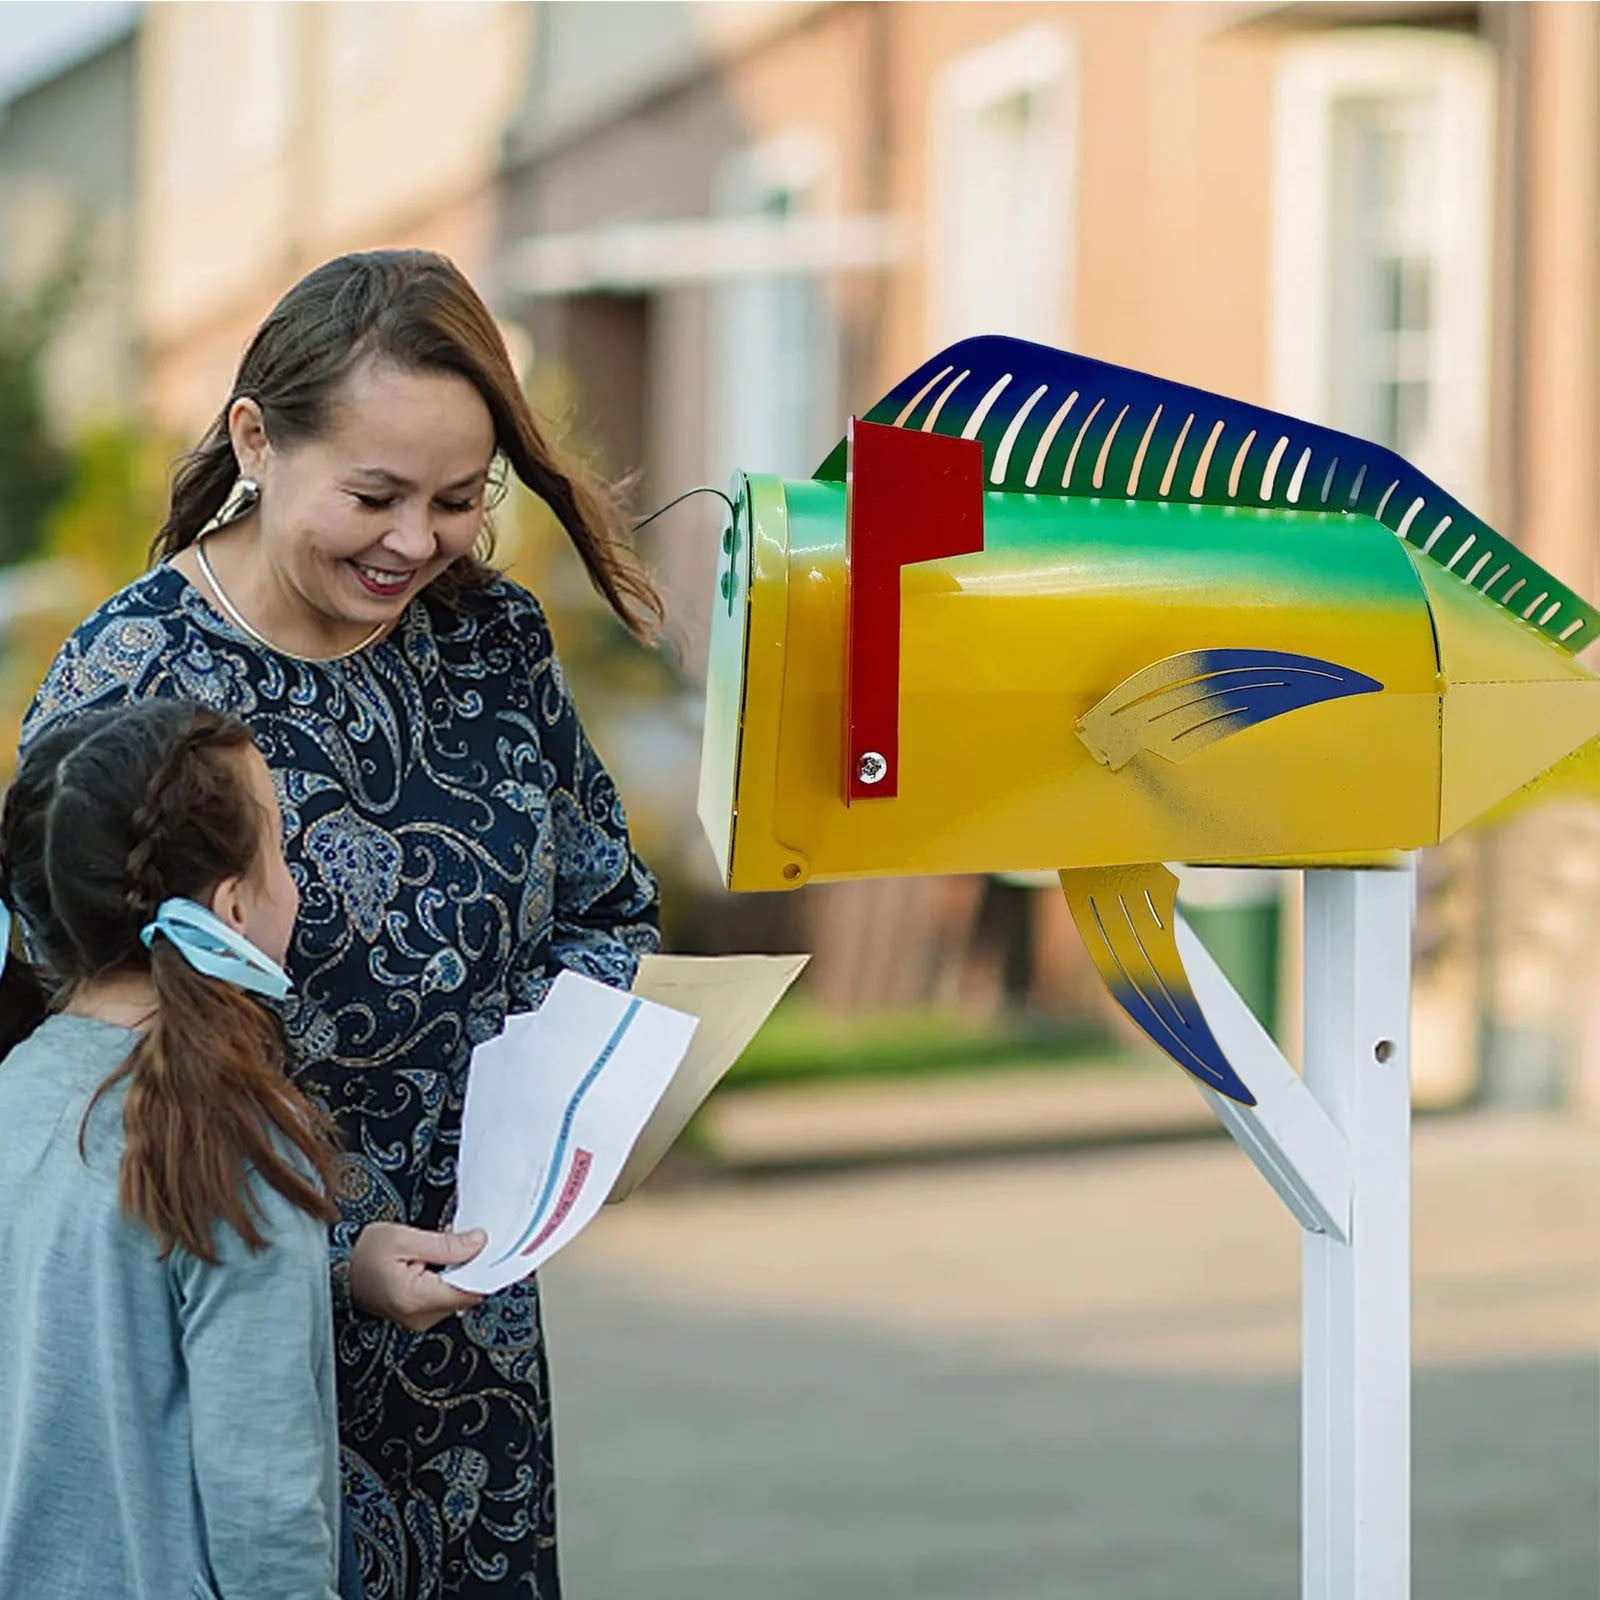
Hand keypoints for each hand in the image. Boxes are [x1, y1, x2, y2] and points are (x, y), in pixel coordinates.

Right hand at [349, 1222, 486, 1331]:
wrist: (338, 1271)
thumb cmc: (363, 1254)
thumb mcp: (404, 1238)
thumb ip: (445, 1244)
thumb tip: (479, 1243)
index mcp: (416, 1298)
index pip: (470, 1290)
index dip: (483, 1267)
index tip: (485, 1247)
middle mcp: (419, 1317)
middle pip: (466, 1294)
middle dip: (468, 1266)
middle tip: (454, 1242)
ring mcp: (419, 1321)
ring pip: (458, 1297)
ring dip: (457, 1273)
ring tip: (436, 1254)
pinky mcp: (418, 1318)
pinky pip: (445, 1299)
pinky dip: (446, 1281)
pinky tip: (433, 1265)